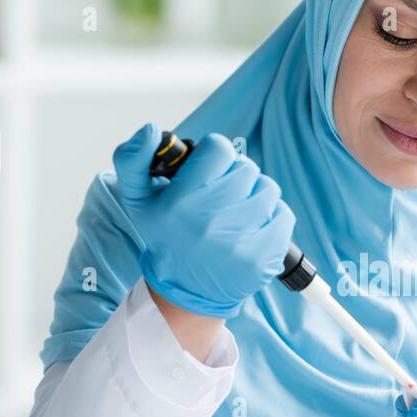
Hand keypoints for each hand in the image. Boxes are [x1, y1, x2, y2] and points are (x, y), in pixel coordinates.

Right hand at [112, 122, 295, 317]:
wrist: (187, 288)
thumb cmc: (167, 235)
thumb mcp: (137, 199)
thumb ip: (132, 158)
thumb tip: (149, 128)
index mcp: (180, 203)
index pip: (219, 148)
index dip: (215, 154)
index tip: (209, 170)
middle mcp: (210, 222)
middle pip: (247, 168)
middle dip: (236, 176)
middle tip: (222, 194)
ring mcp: (240, 242)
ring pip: (268, 189)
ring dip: (255, 194)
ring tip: (237, 212)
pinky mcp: (263, 258)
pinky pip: (283, 215)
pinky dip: (272, 217)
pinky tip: (252, 228)